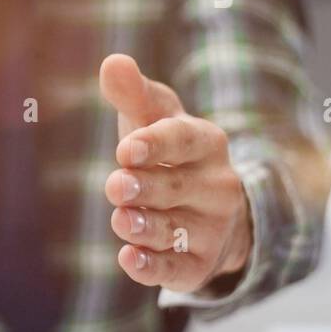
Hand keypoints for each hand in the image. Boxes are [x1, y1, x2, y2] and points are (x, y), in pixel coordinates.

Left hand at [99, 54, 251, 292]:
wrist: (209, 212)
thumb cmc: (168, 154)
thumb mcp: (153, 120)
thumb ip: (133, 94)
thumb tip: (113, 62)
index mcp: (206, 143)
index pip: (183, 140)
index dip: (155, 144)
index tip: (126, 149)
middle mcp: (217, 186)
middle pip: (174, 187)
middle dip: (144, 187)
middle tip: (115, 186)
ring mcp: (211, 228)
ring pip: (172, 229)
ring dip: (144, 225)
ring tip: (121, 219)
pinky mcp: (198, 265)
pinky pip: (175, 269)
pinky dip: (151, 266)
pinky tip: (129, 258)